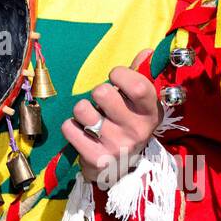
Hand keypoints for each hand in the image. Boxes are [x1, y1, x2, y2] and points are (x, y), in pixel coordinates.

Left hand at [63, 50, 161, 188]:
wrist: (121, 168)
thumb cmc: (127, 123)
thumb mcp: (139, 102)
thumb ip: (140, 75)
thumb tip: (146, 52)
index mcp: (151, 113)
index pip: (137, 86)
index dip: (120, 74)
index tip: (115, 76)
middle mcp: (137, 131)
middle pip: (102, 92)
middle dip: (97, 91)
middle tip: (101, 102)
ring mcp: (117, 146)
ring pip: (82, 108)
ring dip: (81, 109)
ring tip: (90, 118)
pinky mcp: (97, 158)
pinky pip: (69, 127)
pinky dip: (71, 126)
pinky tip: (82, 132)